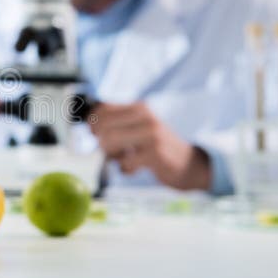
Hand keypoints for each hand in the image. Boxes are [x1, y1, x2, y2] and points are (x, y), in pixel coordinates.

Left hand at [88, 102, 210, 190]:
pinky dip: (125, 169)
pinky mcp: (155, 153)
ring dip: (111, 156)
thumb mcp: (139, 128)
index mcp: (139, 108)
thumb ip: (117, 123)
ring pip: (110, 141)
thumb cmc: (156, 147)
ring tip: (122, 160)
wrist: (189, 164)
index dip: (93, 124)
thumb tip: (89, 123)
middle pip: (103, 126)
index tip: (97, 136)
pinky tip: (135, 169)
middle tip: (112, 152)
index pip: (102, 109)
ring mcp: (151, 134)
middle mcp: (146, 116)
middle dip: (101, 143)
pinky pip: (124, 162)